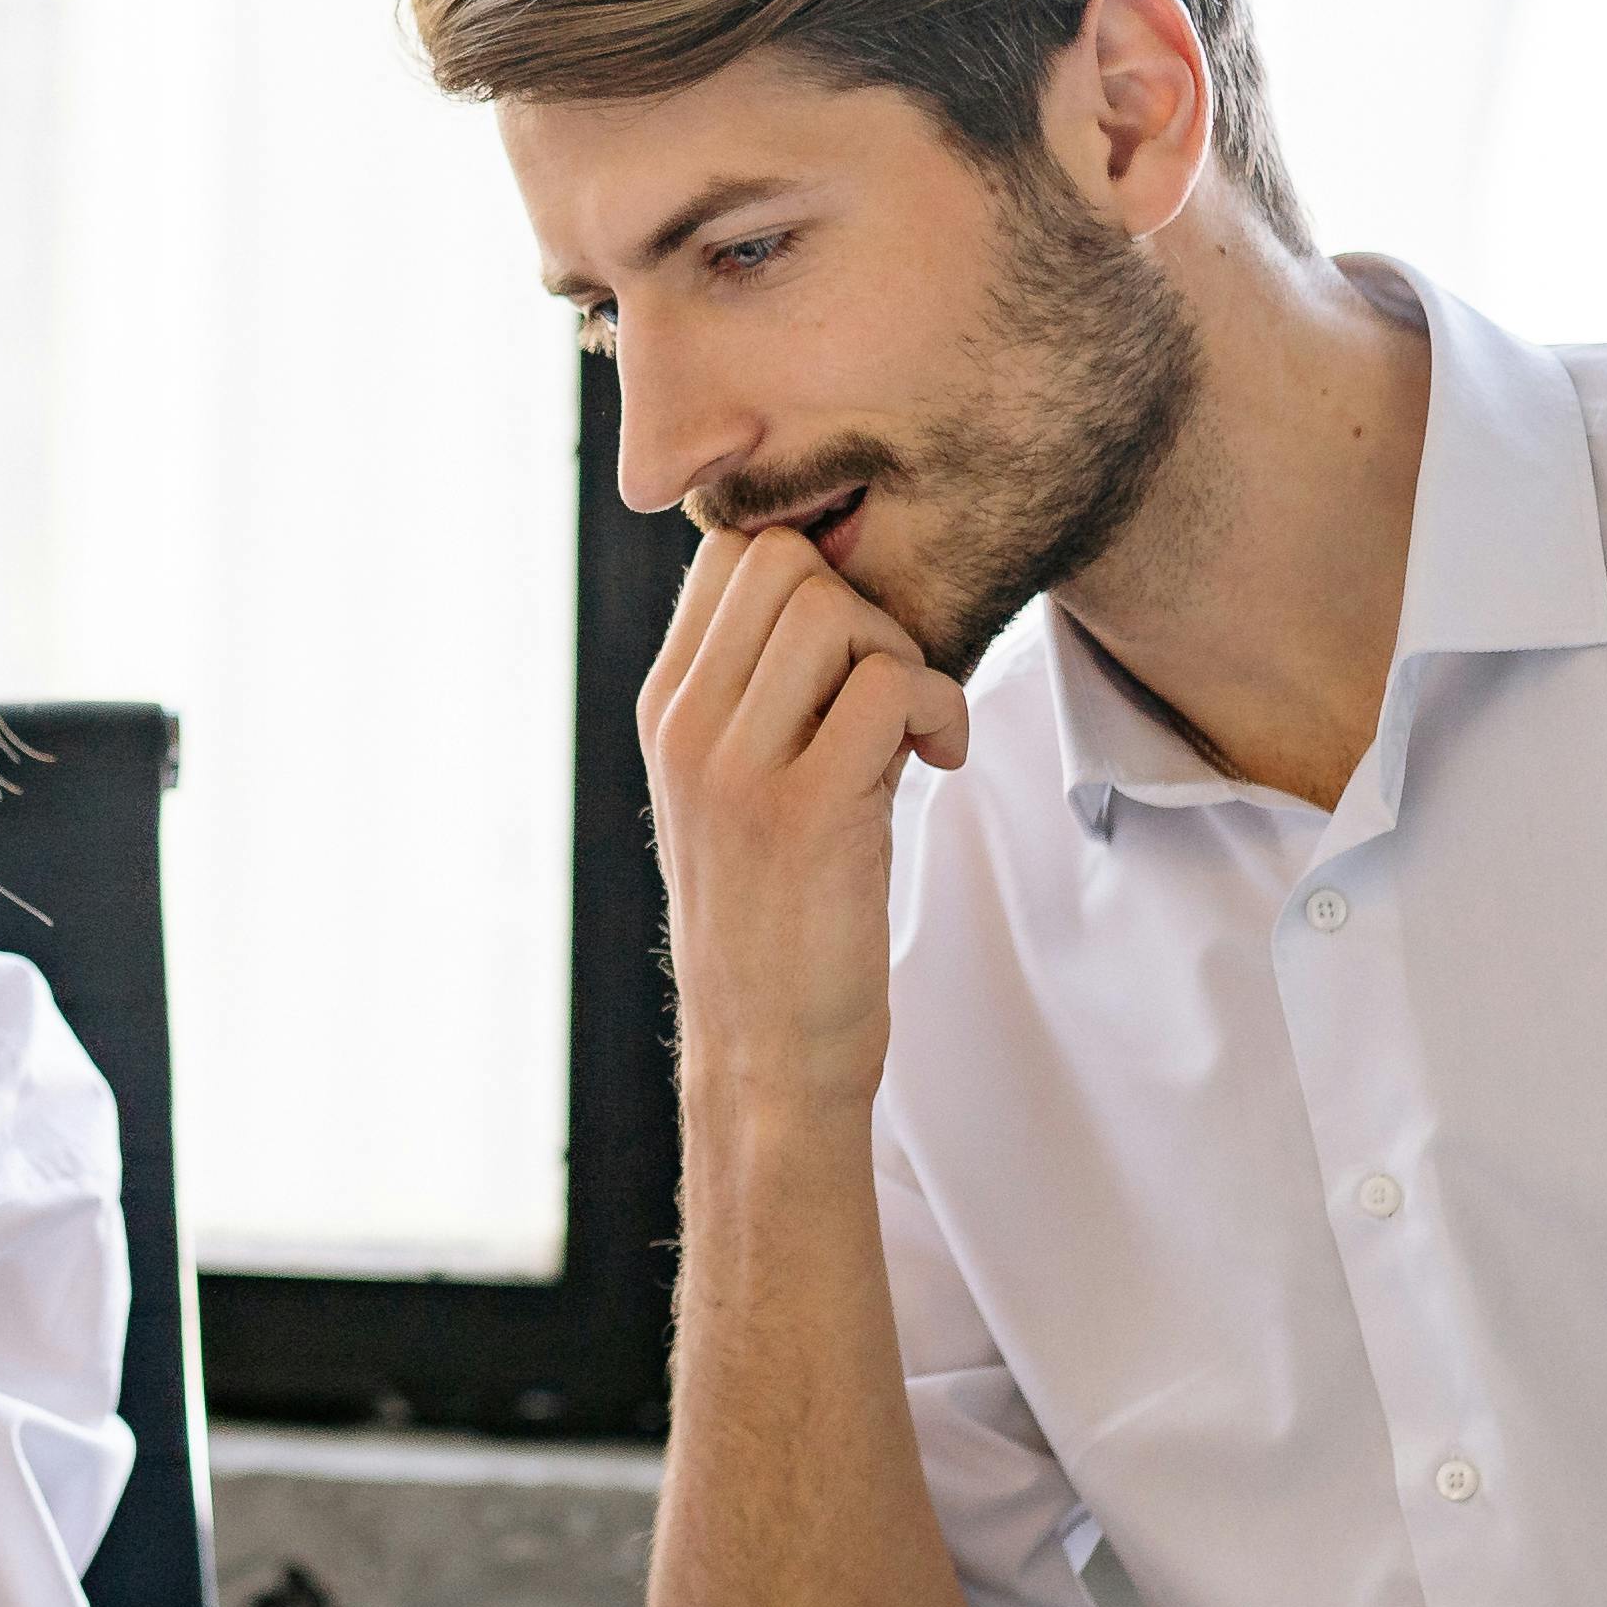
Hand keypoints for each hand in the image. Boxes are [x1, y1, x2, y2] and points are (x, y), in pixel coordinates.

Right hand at [641, 524, 971, 1124]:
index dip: (814, 571)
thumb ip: (764, 694)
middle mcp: (685, 727)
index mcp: (665, 712)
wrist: (767, 1051)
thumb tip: (835, 592)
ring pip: (835, 611)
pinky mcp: (807, 810)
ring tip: (912, 732)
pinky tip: (941, 759)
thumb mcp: (737, 790)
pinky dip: (941, 707)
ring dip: (903, 657)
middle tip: (886, 690)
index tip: (856, 648)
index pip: (727, 554)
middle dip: (861, 606)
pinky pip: (892, 684)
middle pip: (781, 561)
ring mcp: (736, 767)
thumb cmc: (775, 919)